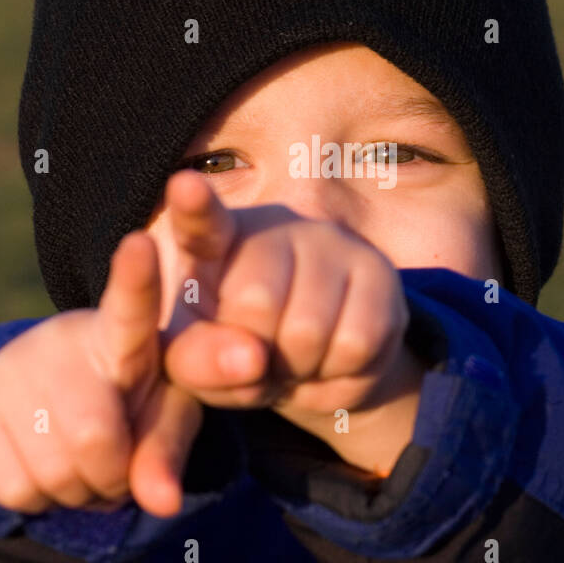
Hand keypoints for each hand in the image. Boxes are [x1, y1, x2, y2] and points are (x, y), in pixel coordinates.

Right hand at [0, 231, 203, 517]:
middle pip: (94, 436)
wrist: (51, 395)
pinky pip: (14, 488)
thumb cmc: (130, 399)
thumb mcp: (164, 415)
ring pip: (54, 472)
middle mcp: (61, 341)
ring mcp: (11, 371)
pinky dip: (41, 499)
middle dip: (114, 473)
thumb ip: (168, 454)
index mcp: (124, 334)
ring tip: (86, 464)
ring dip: (79, 491)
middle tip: (118, 465)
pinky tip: (49, 469)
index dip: (135, 279)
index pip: (133, 306)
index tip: (139, 244)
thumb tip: (162, 504)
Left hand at [156, 170, 425, 474]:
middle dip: (257, 352)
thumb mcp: (198, 364)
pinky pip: (356, 343)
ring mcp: (330, 243)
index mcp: (213, 241)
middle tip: (261, 355)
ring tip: (294, 360)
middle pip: (257, 302)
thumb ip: (197, 362)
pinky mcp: (378, 272)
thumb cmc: (238, 348)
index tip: (185, 188)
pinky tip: (328, 361)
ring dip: (298, 369)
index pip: (202, 221)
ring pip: (310, 329)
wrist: (311, 360)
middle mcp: (273, 227)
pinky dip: (337, 374)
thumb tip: (251, 358)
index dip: (195, 205)